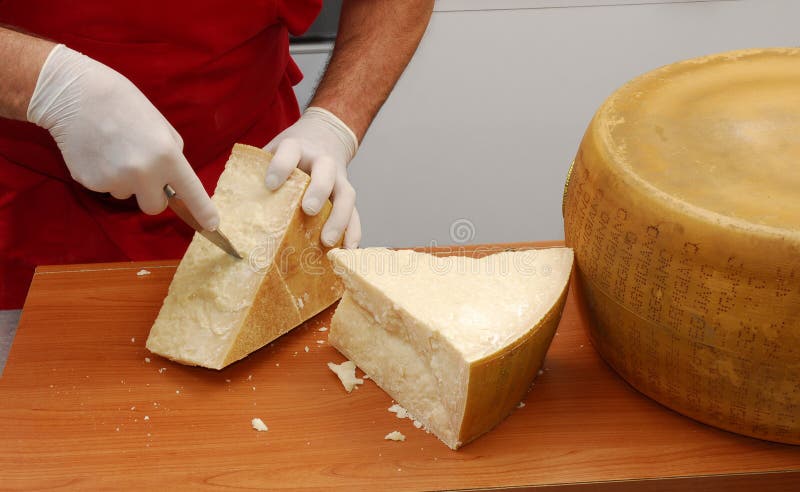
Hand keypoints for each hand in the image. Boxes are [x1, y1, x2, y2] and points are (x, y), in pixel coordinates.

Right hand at [27, 45, 218, 230]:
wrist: (76, 94)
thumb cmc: (125, 105)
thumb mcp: (162, 127)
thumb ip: (173, 156)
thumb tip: (174, 182)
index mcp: (167, 156)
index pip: (191, 192)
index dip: (203, 212)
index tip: (212, 226)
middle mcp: (143, 174)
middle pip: (154, 207)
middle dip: (151, 195)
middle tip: (141, 168)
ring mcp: (115, 180)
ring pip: (128, 195)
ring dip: (125, 181)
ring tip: (114, 149)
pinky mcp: (91, 183)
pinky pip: (106, 188)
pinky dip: (104, 175)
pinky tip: (98, 151)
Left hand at [264, 107, 359, 247]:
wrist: (324, 136)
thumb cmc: (290, 152)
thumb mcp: (272, 150)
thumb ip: (255, 171)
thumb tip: (221, 207)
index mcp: (297, 147)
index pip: (289, 151)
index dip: (281, 166)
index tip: (270, 184)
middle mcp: (322, 161)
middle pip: (326, 172)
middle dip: (319, 191)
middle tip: (309, 210)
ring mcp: (338, 178)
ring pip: (346, 195)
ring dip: (339, 219)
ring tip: (327, 242)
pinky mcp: (347, 194)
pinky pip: (355, 214)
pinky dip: (353, 232)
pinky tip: (348, 250)